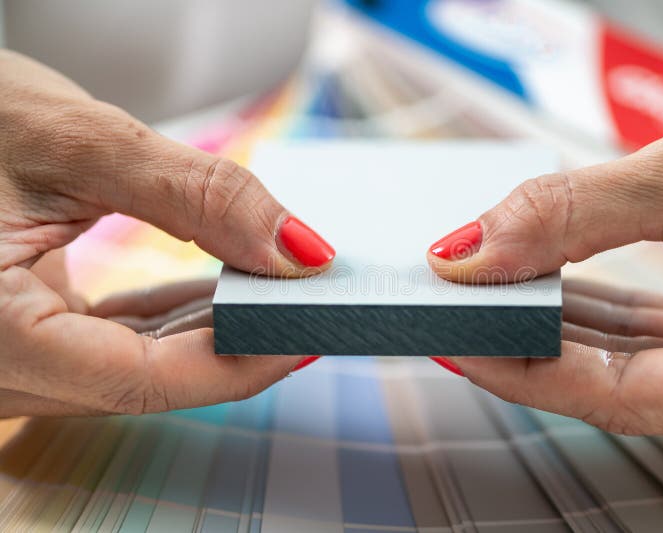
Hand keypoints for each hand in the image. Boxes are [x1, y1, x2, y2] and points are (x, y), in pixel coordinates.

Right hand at [0, 51, 333, 416]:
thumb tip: (295, 249)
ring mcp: (13, 355)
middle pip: (146, 379)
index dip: (240, 360)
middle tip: (307, 303)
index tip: (308, 328)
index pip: (140, 379)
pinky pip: (116, 344)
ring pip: (136, 366)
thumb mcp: (80, 142)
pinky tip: (223, 289)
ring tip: (277, 291)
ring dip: (212, 329)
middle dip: (237, 342)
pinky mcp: (30, 333)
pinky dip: (175, 318)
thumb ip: (196, 196)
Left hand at [427, 60, 662, 458]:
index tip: (451, 331)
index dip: (517, 365)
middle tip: (453, 304)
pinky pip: (647, 338)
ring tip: (482, 290)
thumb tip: (474, 250)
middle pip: (609, 384)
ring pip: (623, 363)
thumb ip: (583, 214)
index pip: (611, 396)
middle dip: (524, 342)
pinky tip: (540, 285)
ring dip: (550, 324)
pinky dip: (589, 311)